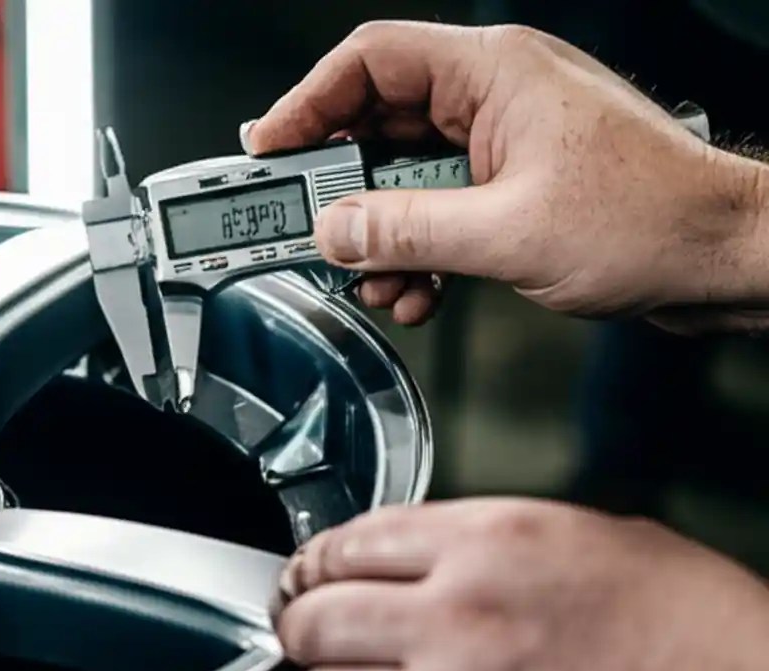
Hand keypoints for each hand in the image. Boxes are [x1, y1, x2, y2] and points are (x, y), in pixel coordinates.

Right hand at [244, 22, 768, 331]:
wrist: (725, 258)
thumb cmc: (655, 218)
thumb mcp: (507, 233)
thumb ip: (405, 231)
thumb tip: (333, 230)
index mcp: (493, 73)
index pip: (369, 60)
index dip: (307, 101)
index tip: (268, 147)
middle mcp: (493, 96)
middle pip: (377, 123)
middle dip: (342, 187)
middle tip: (312, 228)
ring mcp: (503, 141)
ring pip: (403, 176)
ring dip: (381, 233)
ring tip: (376, 276)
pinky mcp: (512, 184)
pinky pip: (438, 208)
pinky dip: (418, 250)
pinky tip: (419, 289)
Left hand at [273, 498, 768, 670]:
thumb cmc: (695, 627)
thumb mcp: (589, 538)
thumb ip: (488, 541)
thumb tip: (421, 555)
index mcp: (488, 542)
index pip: (346, 541)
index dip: (316, 560)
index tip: (310, 572)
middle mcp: (456, 616)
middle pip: (313, 616)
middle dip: (301, 623)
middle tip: (306, 629)